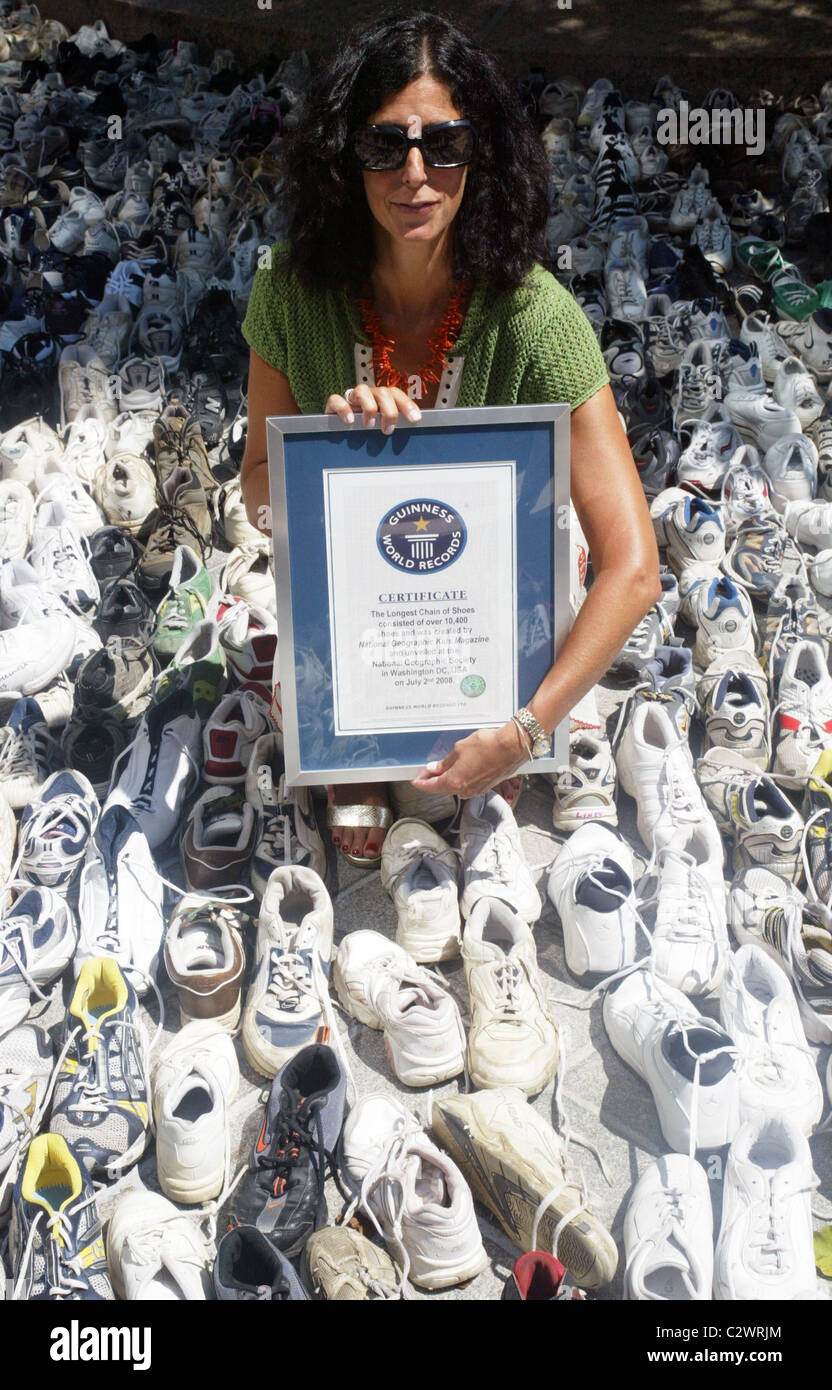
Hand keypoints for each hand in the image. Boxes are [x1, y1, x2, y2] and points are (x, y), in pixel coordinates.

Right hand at [325, 384, 421, 433]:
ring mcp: (351, 398)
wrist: (336, 431)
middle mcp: (368, 395)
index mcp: (381, 399)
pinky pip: (337, 399)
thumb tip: (410, 436)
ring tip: (369, 425)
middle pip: (382, 392)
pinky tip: (349, 421)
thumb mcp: (381, 428)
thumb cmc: (363, 431)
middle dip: (389, 411)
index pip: (396, 394)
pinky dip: (344, 409)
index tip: (415, 419)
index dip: (407, 404)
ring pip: (362, 390)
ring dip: (369, 407)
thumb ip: (392, 427)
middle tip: (388, 429)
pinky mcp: (334, 405)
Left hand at [411, 722, 529, 799]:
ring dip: (448, 779)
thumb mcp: (459, 749)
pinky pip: (468, 785)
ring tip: (443, 769)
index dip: (421, 783)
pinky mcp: (486, 786)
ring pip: (456, 787)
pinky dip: (460, 779)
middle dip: (433, 780)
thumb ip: (445, 762)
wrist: (512, 747)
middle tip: (427, 772)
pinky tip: (460, 769)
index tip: (415, 780)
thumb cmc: (488, 746)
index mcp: (454, 782)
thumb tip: (435, 768)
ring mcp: (477, 789)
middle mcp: (465, 790)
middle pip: (443, 788)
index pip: (431, 786)